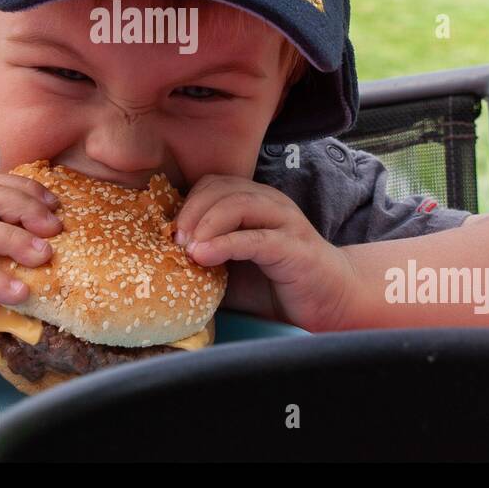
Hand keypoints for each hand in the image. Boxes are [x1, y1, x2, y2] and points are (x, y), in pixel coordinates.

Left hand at [173, 175, 356, 332]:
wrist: (330, 302)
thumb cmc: (274, 286)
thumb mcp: (230, 269)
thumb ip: (203, 258)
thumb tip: (158, 261)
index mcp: (253, 201)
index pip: (212, 185)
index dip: (186, 204)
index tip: (168, 234)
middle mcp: (269, 203)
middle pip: (220, 189)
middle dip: (190, 212)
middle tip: (173, 242)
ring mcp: (285, 222)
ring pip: (237, 204)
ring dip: (205, 224)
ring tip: (186, 249)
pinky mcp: (294, 247)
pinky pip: (255, 238)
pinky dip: (224, 244)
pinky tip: (203, 256)